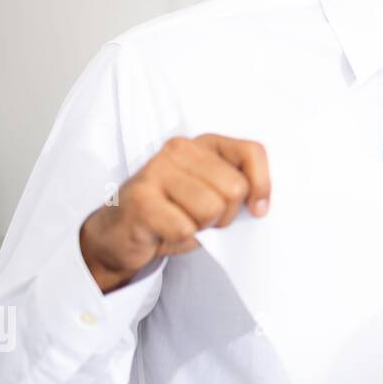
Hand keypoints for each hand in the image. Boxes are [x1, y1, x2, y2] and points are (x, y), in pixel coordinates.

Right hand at [79, 133, 270, 293]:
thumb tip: (260, 206)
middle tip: (202, 219)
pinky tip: (164, 232)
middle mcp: (179, 149)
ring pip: (211, 209)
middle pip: (234, 188)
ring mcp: (156, 171)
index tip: (258, 209)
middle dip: (225, 215)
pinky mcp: (141, 200)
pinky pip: (185, 228)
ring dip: (201, 228)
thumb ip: (236, 190)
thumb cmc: (172, 214)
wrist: (119, 234)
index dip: (263, 186)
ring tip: (181, 223)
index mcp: (203, 144)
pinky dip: (180, 239)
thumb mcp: (211, 195)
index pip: (252, 152)